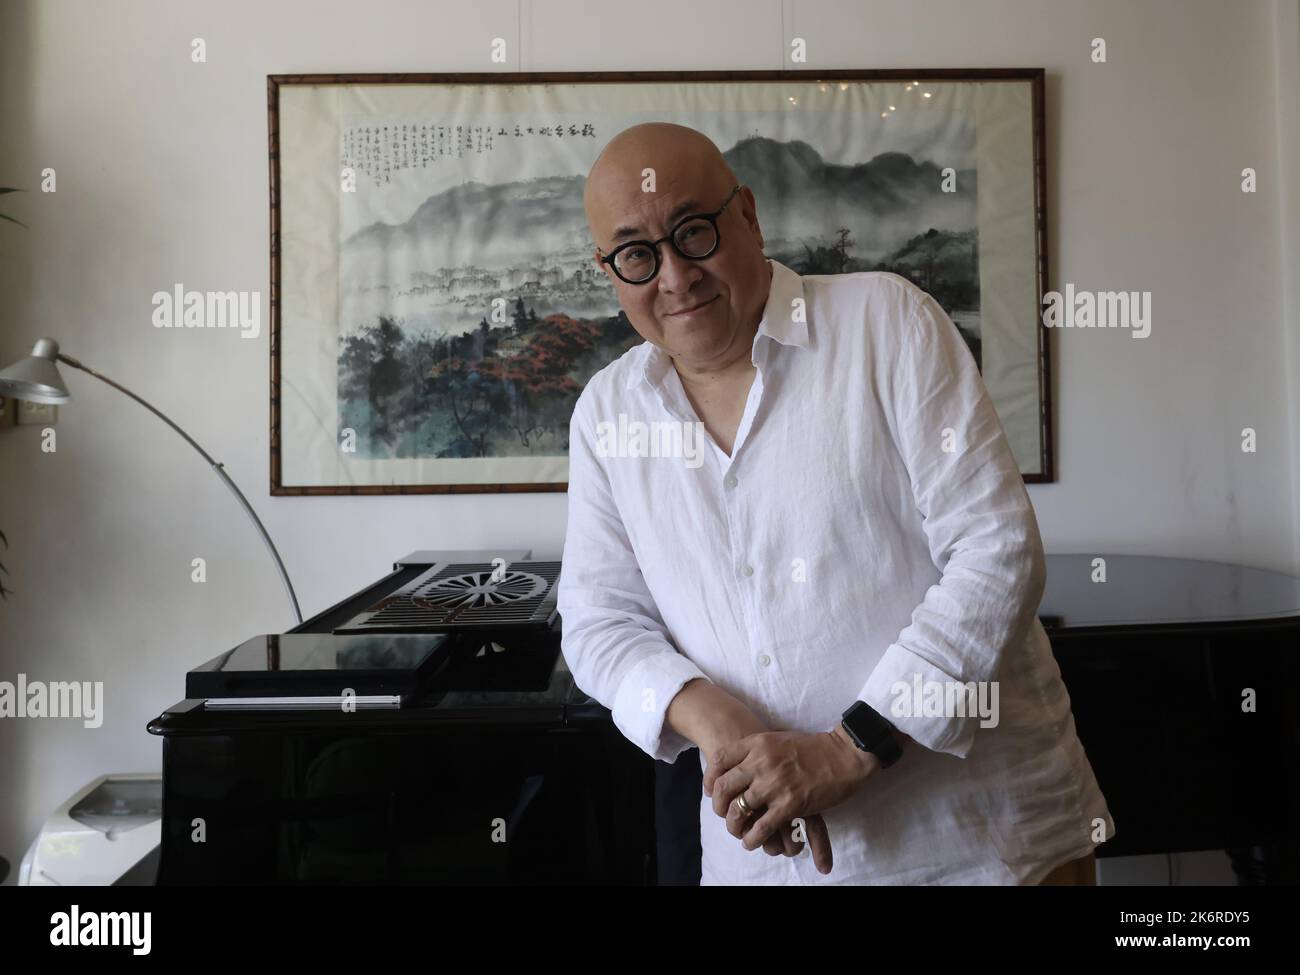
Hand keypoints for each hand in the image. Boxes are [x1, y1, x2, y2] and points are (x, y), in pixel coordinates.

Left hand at [697, 708, 832, 869]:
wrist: (843, 753)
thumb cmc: (812, 746)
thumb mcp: (778, 738)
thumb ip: (757, 749)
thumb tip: (738, 763)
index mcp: (757, 743)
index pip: (720, 760)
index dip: (711, 778)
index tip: (712, 790)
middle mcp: (761, 763)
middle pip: (724, 787)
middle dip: (718, 804)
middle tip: (723, 813)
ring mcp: (774, 784)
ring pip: (739, 810)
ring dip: (734, 825)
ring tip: (738, 832)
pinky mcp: (790, 804)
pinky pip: (762, 827)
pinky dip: (753, 838)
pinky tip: (752, 841)